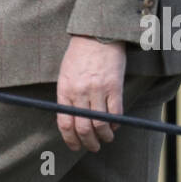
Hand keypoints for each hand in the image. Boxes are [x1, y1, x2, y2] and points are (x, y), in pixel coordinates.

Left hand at [56, 35, 126, 152]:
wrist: (96, 35)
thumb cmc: (79, 54)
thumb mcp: (65, 74)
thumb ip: (67, 96)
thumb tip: (71, 120)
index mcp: (65, 90)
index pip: (65, 123)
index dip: (70, 139)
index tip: (75, 146)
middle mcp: (80, 92)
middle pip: (83, 128)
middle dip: (88, 143)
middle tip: (93, 147)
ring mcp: (97, 90)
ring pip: (100, 124)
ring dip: (104, 136)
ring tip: (106, 138)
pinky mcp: (114, 86)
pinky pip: (115, 113)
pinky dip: (115, 124)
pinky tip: (114, 125)